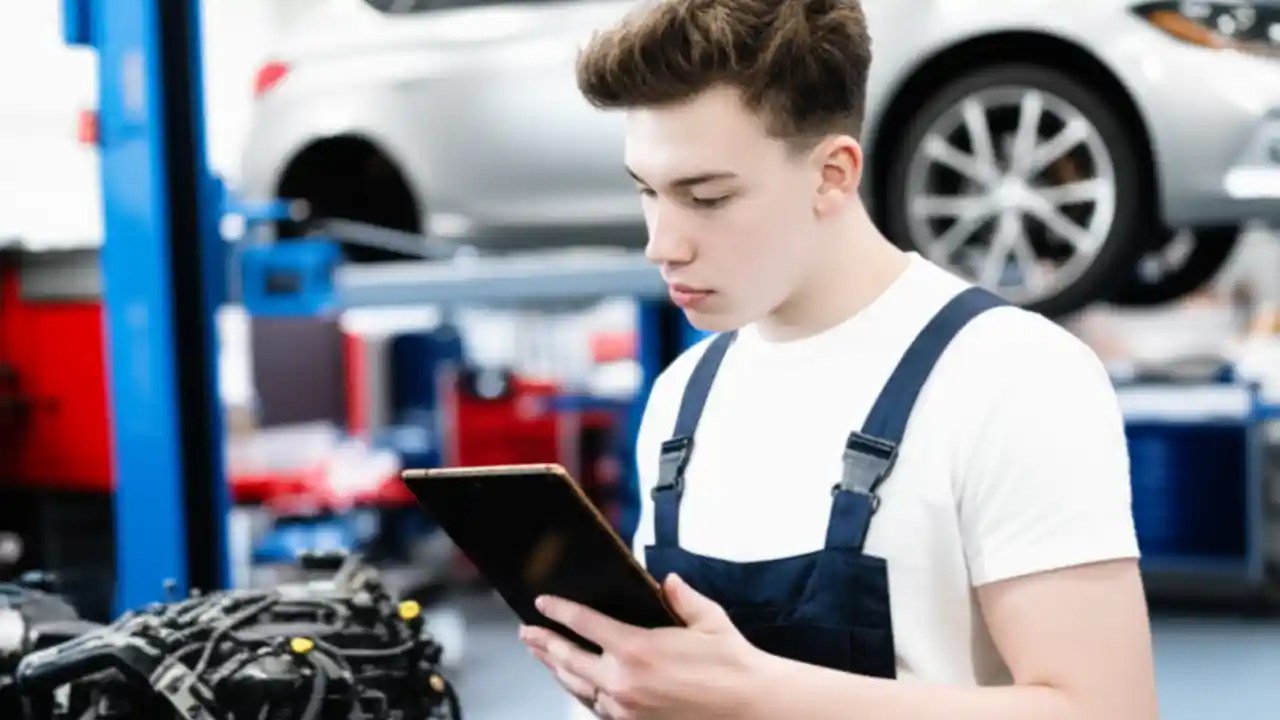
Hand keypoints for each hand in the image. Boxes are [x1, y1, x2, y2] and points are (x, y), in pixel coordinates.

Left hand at [519, 573, 766, 719]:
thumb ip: (682, 597)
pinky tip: (577, 684)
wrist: (750, 708)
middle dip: (544, 643)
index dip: (559, 611)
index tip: (542, 603)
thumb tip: (667, 581)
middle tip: (527, 632)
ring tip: (543, 656)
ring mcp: (626, 709)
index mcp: (637, 648)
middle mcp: (624, 681)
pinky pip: (598, 708)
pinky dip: (582, 693)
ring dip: (557, 669)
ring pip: (578, 687)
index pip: (584, 624)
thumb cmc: (732, 664)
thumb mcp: (708, 619)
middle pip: (569, 659)